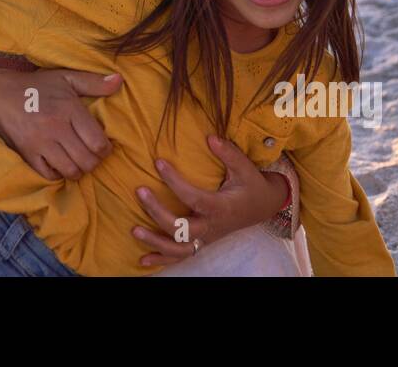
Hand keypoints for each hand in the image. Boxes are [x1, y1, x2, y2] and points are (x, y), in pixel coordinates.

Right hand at [0, 67, 121, 180]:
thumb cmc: (37, 87)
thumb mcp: (66, 78)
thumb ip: (94, 82)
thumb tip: (119, 80)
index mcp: (69, 109)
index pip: (98, 142)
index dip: (106, 149)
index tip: (103, 146)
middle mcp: (55, 128)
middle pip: (87, 160)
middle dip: (94, 161)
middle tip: (91, 155)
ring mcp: (40, 143)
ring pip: (70, 171)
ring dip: (78, 170)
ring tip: (78, 161)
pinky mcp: (27, 154)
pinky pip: (50, 175)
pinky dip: (58, 174)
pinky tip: (60, 163)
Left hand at [131, 135, 287, 267]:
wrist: (263, 207)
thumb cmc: (252, 185)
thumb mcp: (245, 168)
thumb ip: (229, 153)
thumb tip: (210, 137)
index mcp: (221, 208)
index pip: (194, 198)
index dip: (174, 182)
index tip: (158, 163)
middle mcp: (212, 227)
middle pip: (181, 229)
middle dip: (157, 213)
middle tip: (140, 191)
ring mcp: (206, 238)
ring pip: (178, 249)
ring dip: (155, 242)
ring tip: (134, 230)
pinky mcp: (202, 243)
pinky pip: (180, 257)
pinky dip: (161, 260)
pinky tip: (142, 260)